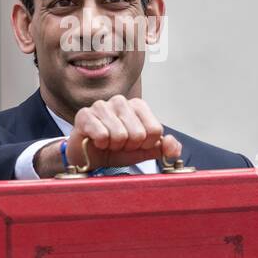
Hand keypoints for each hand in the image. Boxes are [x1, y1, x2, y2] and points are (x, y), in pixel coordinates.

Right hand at [33, 95, 182, 175]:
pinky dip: (100, 144)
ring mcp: (102, 106)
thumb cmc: (115, 150)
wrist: (88, 155)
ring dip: (113, 146)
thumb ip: (162, 148)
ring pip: (120, 135)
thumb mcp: (143, 152)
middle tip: (119, 144)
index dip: (146, 145)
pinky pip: (101, 135)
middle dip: (129, 146)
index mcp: (138, 106)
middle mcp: (121, 101)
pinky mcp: (85, 114)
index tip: (135, 144)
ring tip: (107, 142)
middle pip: (138, 134)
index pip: (156, 130)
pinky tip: (95, 141)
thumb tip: (173, 145)